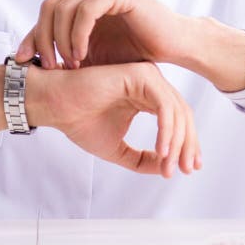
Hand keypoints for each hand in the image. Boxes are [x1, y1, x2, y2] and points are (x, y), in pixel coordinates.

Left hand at [16, 0, 186, 69]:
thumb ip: (61, 46)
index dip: (33, 34)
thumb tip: (22, 55)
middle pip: (50, 6)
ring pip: (64, 8)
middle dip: (44, 39)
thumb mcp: (88, 50)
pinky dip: (77, 35)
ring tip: (70, 64)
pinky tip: (81, 54)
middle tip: (51, 66)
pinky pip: (86, 11)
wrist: (174, 45)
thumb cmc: (134, 49)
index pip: (47, 8)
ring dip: (61, 40)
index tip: (26, 61)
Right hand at [35, 61, 200, 177]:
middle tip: (187, 169)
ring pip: (177, 110)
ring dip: (177, 141)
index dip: (186, 145)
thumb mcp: (117, 148)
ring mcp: (147, 76)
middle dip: (188, 144)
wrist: (56, 105)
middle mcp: (151, 84)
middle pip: (183, 114)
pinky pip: (164, 104)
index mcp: (147, 97)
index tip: (187, 169)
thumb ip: (142, 159)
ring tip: (168, 165)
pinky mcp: (140, 75)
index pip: (177, 120)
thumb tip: (166, 168)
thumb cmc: (80, 121)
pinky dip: (166, 128)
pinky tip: (162, 149)